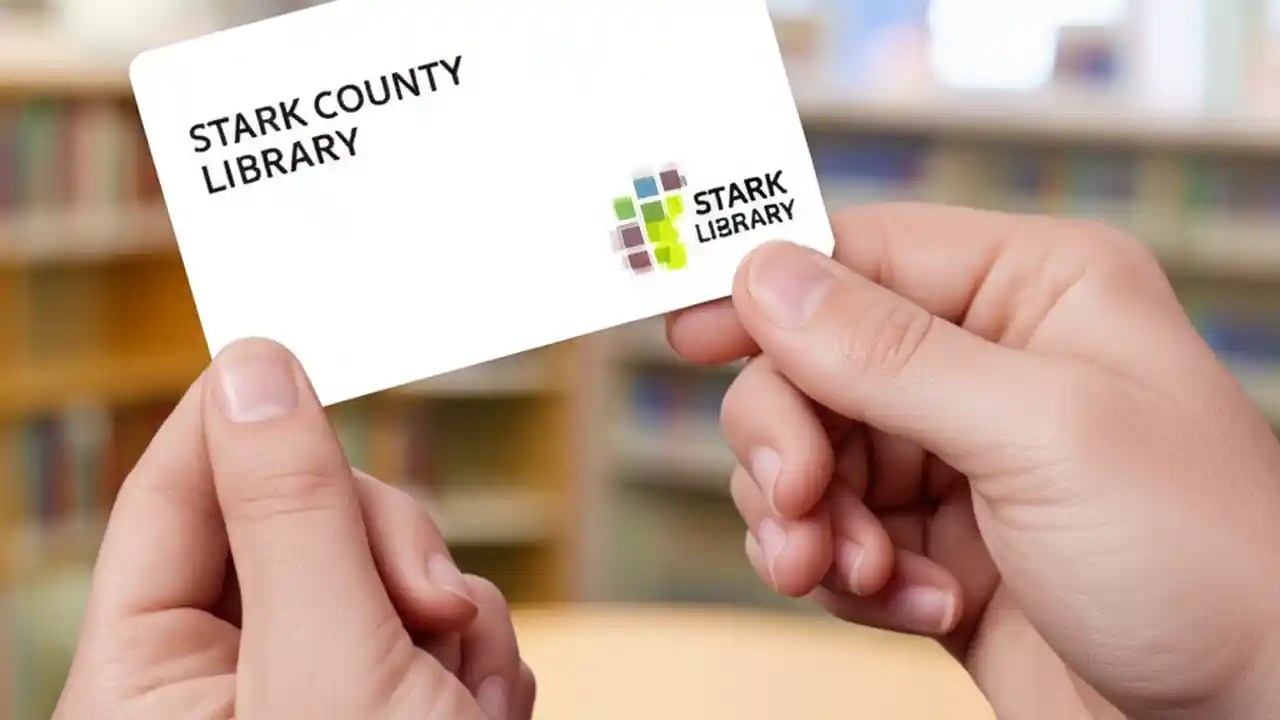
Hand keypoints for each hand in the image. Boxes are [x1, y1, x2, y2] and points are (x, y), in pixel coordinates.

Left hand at [54, 340, 534, 718]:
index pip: (170, 500)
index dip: (234, 418)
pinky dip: (478, 655)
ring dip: (454, 619)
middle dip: (391, 554)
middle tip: (431, 605)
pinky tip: (482, 711)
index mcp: (149, 685)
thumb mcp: (331, 661)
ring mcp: (318, 691)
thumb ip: (292, 512)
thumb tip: (253, 367)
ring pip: (389, 569)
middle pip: (303, 523)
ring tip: (466, 699)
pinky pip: (441, 621)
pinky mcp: (393, 704)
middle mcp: (230, 682)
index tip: (296, 342)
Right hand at [668, 205, 1279, 719]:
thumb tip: (763, 276)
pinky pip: (834, 535)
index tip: (688, 335)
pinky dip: (850, 577)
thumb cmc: (1202, 556)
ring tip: (859, 574)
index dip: (766, 292)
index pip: (859, 256)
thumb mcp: (1039, 433)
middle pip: (813, 365)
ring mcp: (955, 456)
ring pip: (810, 456)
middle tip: (795, 500)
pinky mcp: (934, 543)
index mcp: (1030, 290)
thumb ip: (887, 354)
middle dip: (789, 439)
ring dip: (809, 520)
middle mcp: (984, 362)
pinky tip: (918, 605)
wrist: (1255, 719)